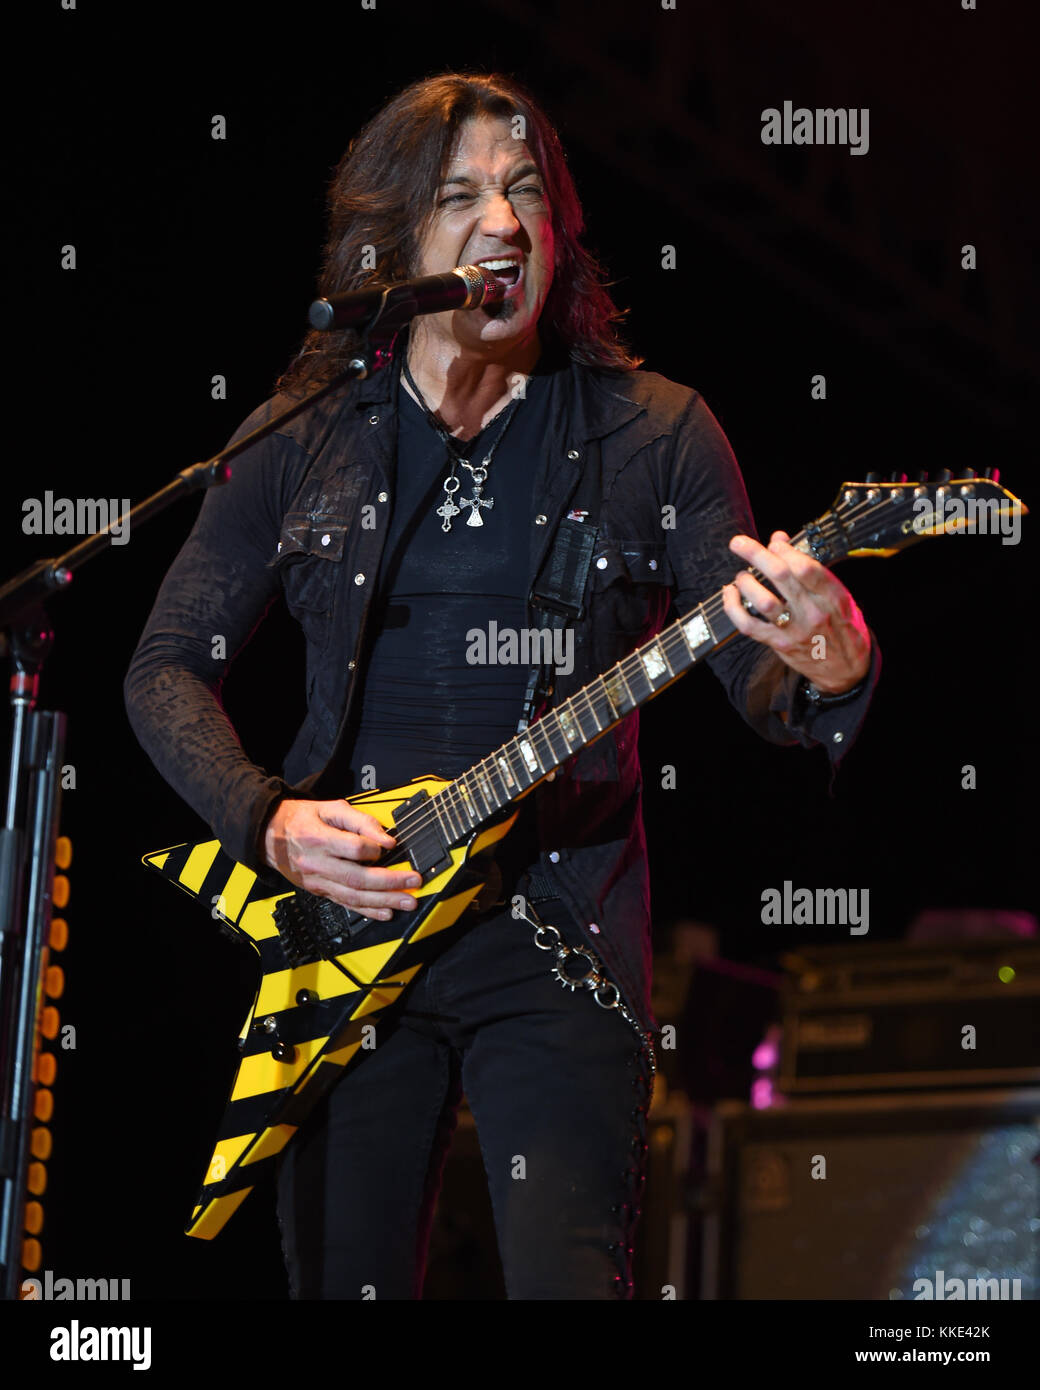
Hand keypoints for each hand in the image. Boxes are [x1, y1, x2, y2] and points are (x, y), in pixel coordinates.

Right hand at [263, 798, 421, 920]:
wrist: (269, 836)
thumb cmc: (301, 819)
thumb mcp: (329, 808)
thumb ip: (359, 821)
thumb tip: (385, 838)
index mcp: (317, 838)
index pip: (352, 848)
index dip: (374, 848)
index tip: (390, 845)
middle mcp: (317, 864)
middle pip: (357, 878)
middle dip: (389, 882)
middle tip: (413, 881)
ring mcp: (317, 881)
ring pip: (353, 896)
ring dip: (384, 901)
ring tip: (407, 901)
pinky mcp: (319, 891)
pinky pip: (345, 904)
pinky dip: (367, 911)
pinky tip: (385, 912)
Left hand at [721, 531, 870, 693]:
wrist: (847, 670)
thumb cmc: (842, 626)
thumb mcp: (839, 595)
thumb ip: (811, 568)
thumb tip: (779, 540)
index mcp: (832, 596)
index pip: (805, 567)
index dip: (784, 550)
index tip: (774, 543)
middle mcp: (813, 612)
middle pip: (780, 576)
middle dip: (755, 554)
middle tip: (739, 543)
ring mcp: (794, 629)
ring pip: (762, 600)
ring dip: (746, 582)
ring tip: (742, 576)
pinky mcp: (778, 643)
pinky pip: (748, 625)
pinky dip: (732, 607)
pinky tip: (730, 594)